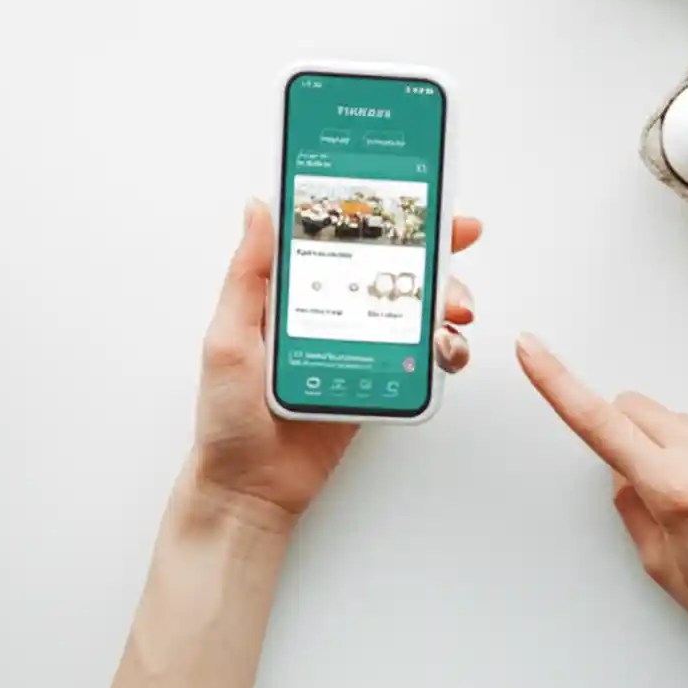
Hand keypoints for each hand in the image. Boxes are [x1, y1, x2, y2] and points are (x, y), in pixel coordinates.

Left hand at [192, 200, 480, 517]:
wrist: (251, 488)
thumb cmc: (227, 416)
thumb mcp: (227, 336)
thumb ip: (247, 274)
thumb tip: (259, 207)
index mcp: (296, 292)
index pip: (347, 239)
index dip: (385, 215)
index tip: (422, 199)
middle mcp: (335, 313)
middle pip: (395, 269)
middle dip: (435, 252)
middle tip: (459, 245)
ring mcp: (361, 347)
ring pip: (418, 311)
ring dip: (446, 303)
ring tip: (453, 314)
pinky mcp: (380, 381)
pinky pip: (422, 359)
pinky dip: (444, 352)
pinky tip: (443, 352)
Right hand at [516, 334, 687, 687]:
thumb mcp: (665, 569)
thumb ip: (632, 506)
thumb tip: (621, 468)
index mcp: (678, 489)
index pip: (600, 423)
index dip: (557, 382)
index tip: (532, 349)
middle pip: (641, 409)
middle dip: (630, 434)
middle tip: (650, 482)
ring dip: (684, 452)